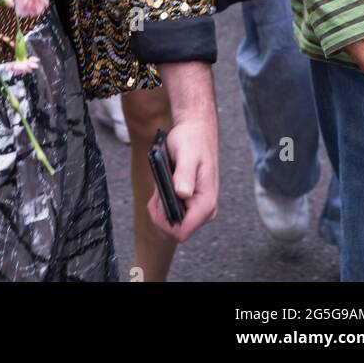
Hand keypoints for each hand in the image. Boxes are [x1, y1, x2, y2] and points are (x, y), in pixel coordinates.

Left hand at [146, 117, 218, 242]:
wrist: (196, 130)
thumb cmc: (192, 140)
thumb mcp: (186, 154)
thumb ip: (184, 175)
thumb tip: (182, 194)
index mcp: (206, 202)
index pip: (181, 232)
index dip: (164, 222)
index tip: (157, 201)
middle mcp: (205, 210)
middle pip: (175, 231)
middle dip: (160, 214)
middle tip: (159, 188)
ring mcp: (198, 209)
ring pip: (172, 224)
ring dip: (160, 207)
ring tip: (161, 184)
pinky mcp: (191, 204)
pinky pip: (172, 214)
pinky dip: (162, 203)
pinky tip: (163, 187)